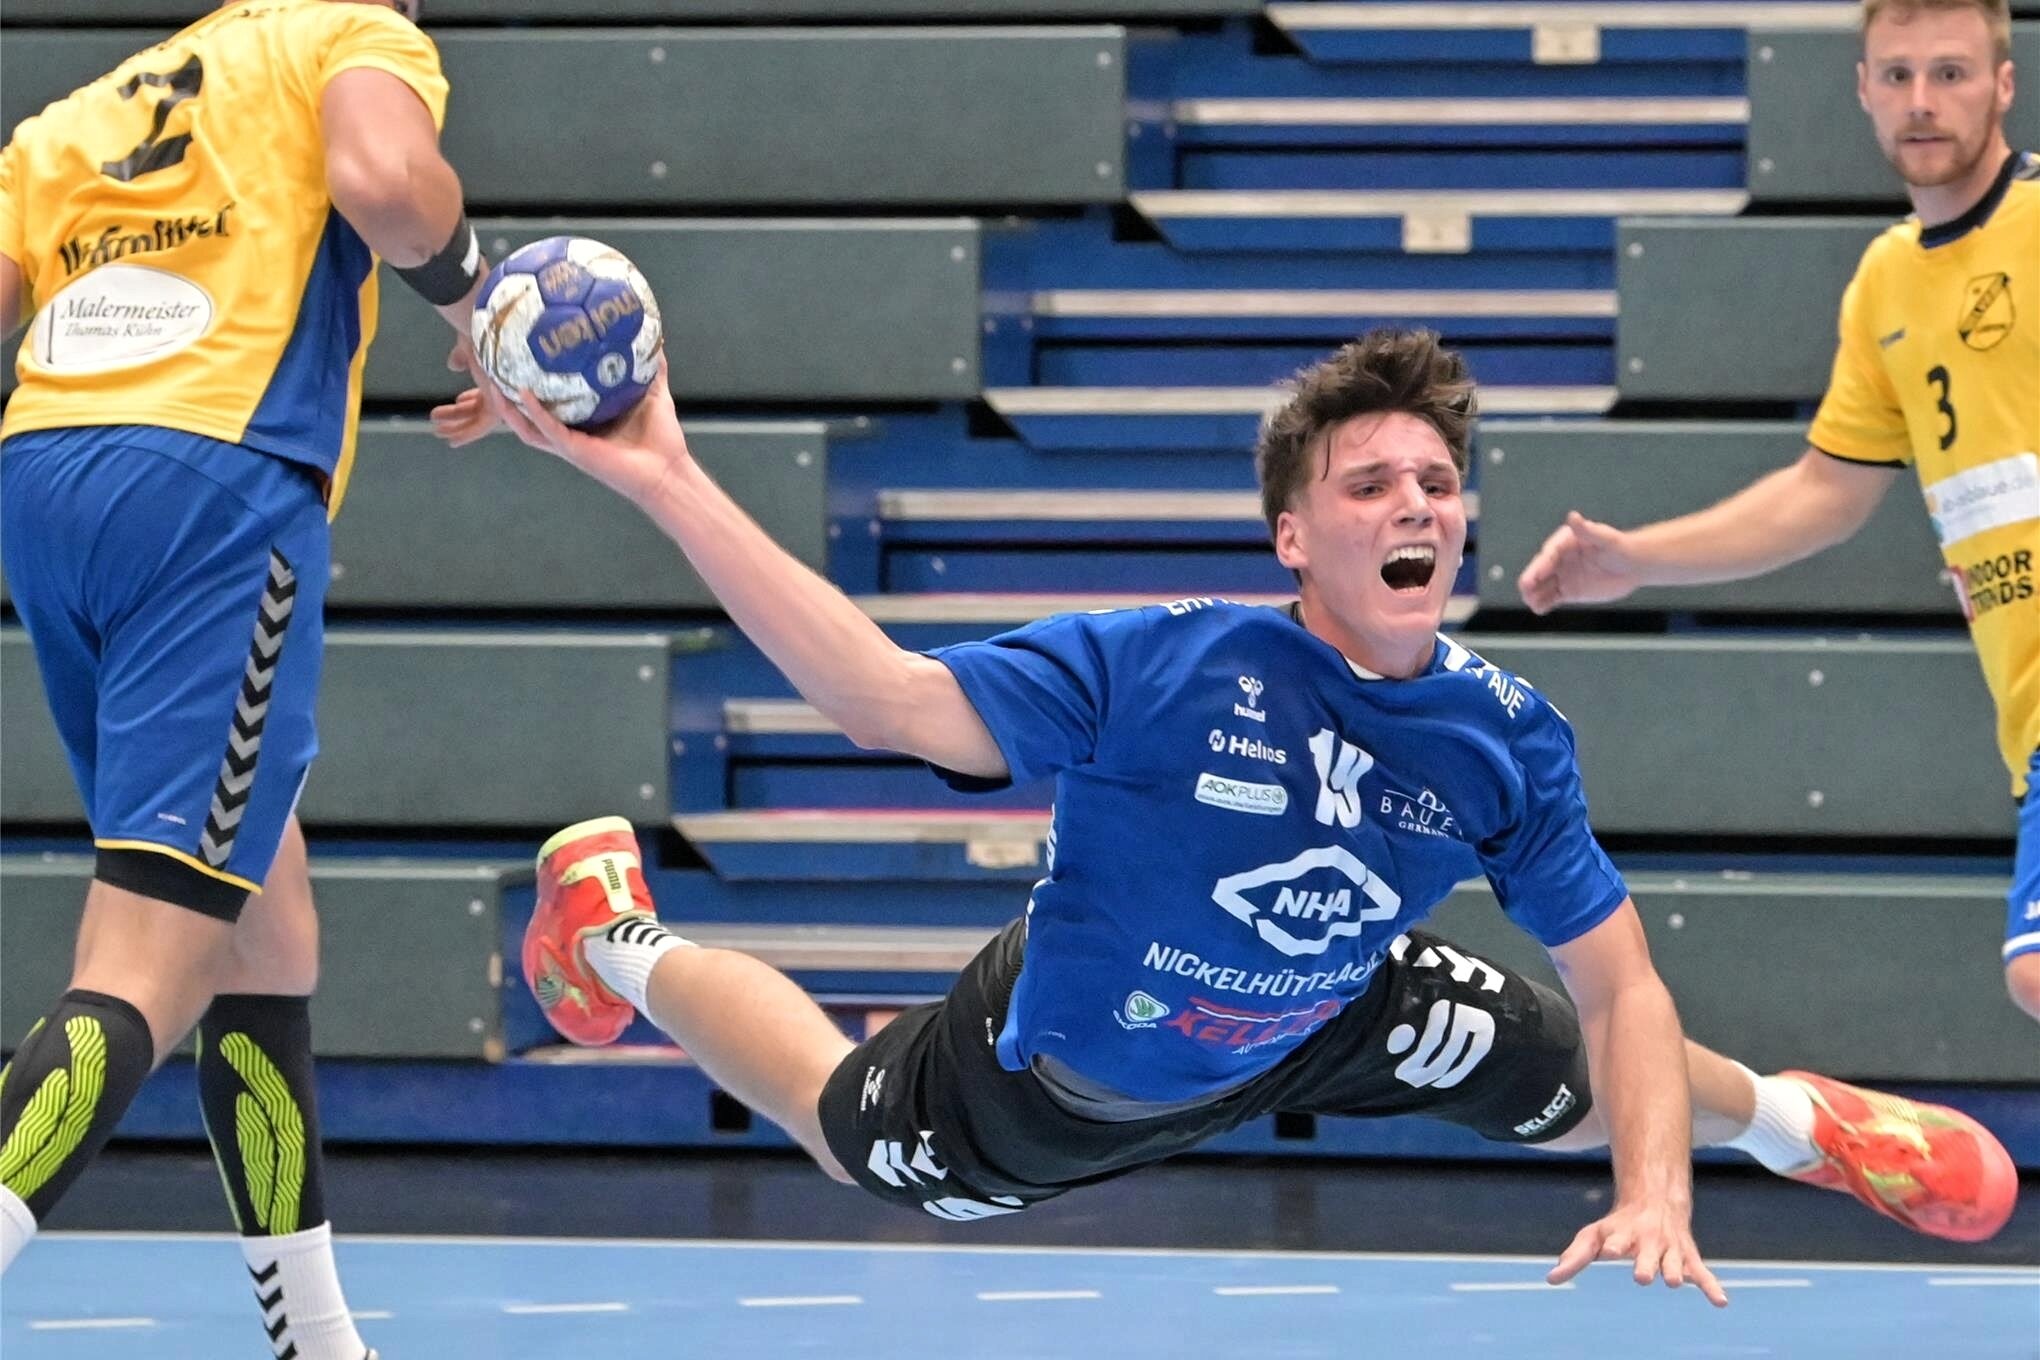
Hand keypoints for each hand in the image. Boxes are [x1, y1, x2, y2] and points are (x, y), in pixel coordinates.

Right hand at [429, 337, 501, 447]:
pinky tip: (451, 440)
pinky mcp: (498, 406)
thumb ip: (461, 357)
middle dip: (459, 414)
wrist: (481, 331)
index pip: (486, 390)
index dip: (471, 397)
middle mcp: (502, 385)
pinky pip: (482, 427)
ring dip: (457, 427)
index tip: (458, 399)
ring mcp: (502, 397)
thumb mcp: (468, 348)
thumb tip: (454, 365)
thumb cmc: (476, 332)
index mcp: (497, 371)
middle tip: (438, 419)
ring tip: (438, 431)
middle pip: (480, 406)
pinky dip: (466, 434)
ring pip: (479, 420)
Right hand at [486, 354, 690, 505]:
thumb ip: (650, 370)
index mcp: (584, 421)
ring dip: (507, 406)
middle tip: (493, 369)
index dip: (532, 384)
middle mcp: (570, 433)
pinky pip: (546, 428)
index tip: (520, 358)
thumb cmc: (661, 440)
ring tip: (491, 383)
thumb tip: (655, 338)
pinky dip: (532, 411)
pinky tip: (521, 392)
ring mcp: (569, 443)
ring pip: (526, 425)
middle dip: (507, 395)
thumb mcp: (653, 395)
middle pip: (528, 414)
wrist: (668, 470)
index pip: (550, 401)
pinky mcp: (573, 450)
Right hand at [1516, 511, 1642, 613]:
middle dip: (1531, 579)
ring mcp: (1563, 576)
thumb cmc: (1622, 548)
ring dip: (1534, 594)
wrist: (1634, 566)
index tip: (1534, 575)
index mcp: (1566, 543)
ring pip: (1543, 586)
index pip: (1549, 554)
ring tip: (1530, 602)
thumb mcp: (1606, 538)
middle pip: (1540, 571)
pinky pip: (1552, 598)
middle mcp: (1560, 560)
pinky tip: (1538, 609)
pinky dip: (1543, 603)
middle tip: (1525, 588)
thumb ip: (1587, 530)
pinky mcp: (1568, 591)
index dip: (1540, 565)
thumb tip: (1573, 517)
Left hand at [1548, 1199, 1726, 1307]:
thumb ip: (1575, 1257)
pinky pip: (1702, 1274)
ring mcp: (1669, 1250)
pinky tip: (1720, 1302)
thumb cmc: (1618, 1225)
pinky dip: (1711, 1287)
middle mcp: (1648, 1242)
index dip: (1614, 1245)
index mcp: (1624, 1236)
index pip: (1618, 1241)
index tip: (1610, 1250)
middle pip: (1648, 1257)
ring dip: (1674, 1272)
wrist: (1656, 1200)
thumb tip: (1551, 1279)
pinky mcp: (1688, 1258)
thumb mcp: (1594, 1235)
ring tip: (1673, 1280)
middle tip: (1642, 1275)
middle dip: (1646, 1265)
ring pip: (1675, 1263)